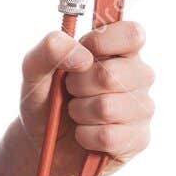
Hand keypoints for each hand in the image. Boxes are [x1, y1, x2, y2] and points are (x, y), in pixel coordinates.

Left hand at [17, 20, 155, 175]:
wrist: (41, 142)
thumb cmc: (45, 99)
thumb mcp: (34, 69)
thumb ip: (50, 48)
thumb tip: (82, 55)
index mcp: (120, 50)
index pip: (132, 34)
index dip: (101, 44)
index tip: (80, 57)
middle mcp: (138, 76)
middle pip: (110, 75)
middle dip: (77, 86)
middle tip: (71, 91)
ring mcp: (141, 108)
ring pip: (107, 108)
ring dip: (79, 112)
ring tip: (77, 113)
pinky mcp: (138, 139)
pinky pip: (107, 137)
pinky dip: (84, 136)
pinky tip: (84, 134)